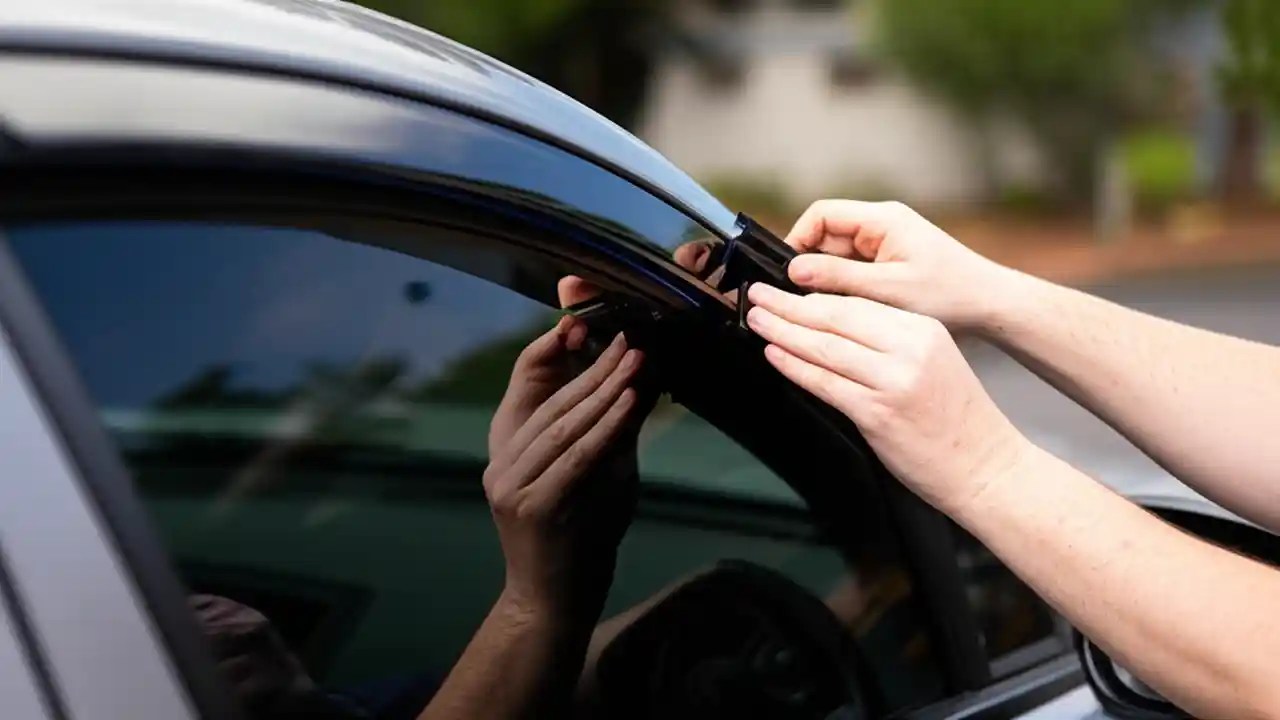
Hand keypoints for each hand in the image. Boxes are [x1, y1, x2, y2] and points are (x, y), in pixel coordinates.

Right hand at [486, 323, 645, 618]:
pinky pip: (576, 456)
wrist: (554, 603)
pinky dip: (606, 426)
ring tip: (635, 361)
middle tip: (630, 340)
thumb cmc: (580, 536)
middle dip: (594, 368)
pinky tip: (630, 402)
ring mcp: (512, 485)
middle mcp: (501, 463)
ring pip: (564, 425)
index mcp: (507, 448)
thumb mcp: (598, 475)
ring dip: (604, 390)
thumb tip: (642, 379)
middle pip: (552, 403)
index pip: (524, 385)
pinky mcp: (532, 506)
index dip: (553, 351)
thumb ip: (612, 431)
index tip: (593, 327)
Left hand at [745, 283, 1028, 515]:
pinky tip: (774, 355)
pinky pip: (825, 383)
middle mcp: (909, 348)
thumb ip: (891, 343)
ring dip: (783, 331)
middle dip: (789, 306)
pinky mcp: (878, 413)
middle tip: (757, 294)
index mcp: (923, 329)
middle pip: (835, 318)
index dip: (814, 295)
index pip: (857, 303)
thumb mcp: (933, 362)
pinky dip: (795, 367)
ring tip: (757, 319)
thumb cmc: (957, 420)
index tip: (785, 289)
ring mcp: (893, 380)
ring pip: (824, 347)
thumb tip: (833, 328)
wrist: (988, 466)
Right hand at [783, 200, 1011, 331]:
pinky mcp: (891, 260)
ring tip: (829, 307)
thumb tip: (794, 270)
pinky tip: (849, 309)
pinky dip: (846, 286)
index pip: (821, 214)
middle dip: (812, 265)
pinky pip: (854, 268)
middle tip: (803, 297)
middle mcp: (882, 223)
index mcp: (882, 219)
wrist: (989, 304)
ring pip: (838, 255)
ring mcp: (886, 242)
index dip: (797, 239)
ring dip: (830, 279)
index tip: (786, 273)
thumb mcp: (887, 290)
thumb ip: (837, 278)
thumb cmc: (947, 294)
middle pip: (826, 235)